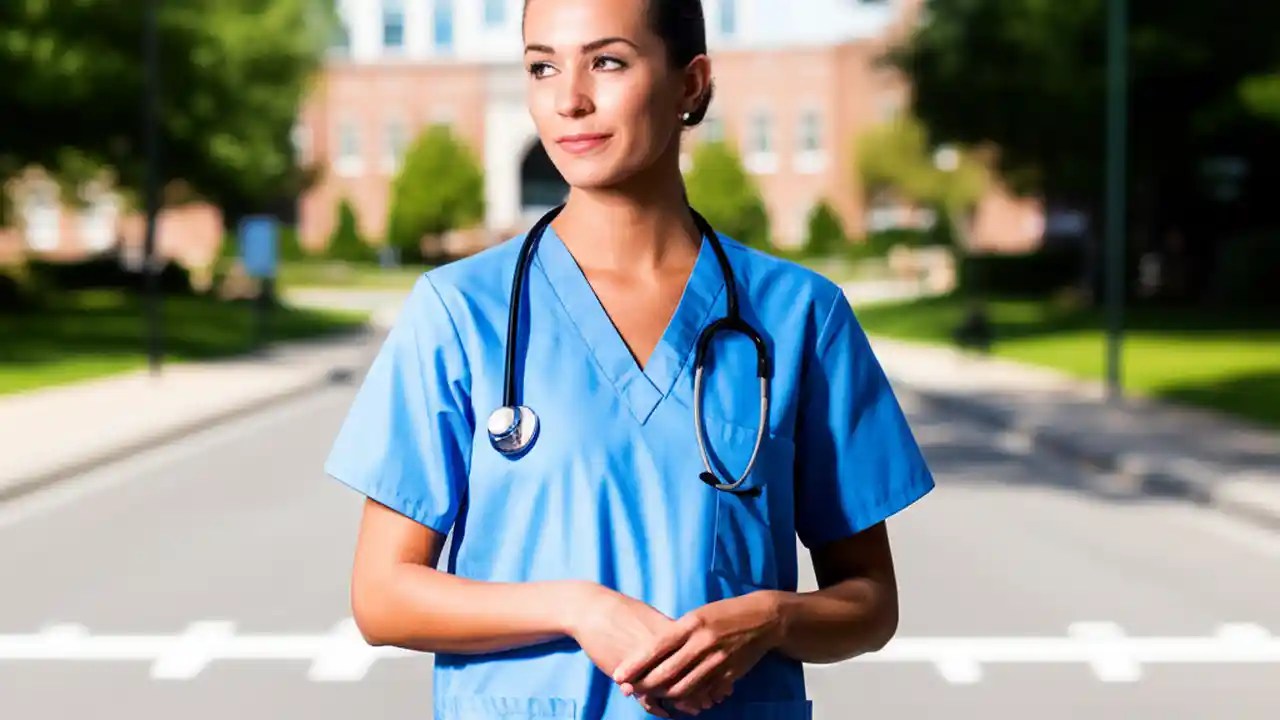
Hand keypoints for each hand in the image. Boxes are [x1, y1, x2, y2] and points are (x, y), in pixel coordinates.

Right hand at [565, 585, 732, 717]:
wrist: (593, 609)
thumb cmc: (623, 612)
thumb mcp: (653, 617)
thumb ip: (671, 630)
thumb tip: (687, 638)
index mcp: (675, 630)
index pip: (702, 657)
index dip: (713, 674)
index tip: (724, 686)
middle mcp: (667, 647)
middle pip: (693, 675)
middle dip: (703, 692)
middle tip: (710, 703)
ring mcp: (649, 662)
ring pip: (674, 688)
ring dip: (684, 702)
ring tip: (693, 710)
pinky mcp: (632, 672)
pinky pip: (649, 695)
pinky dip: (657, 705)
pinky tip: (665, 712)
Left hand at [612, 591, 785, 714]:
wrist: (762, 619)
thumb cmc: (724, 614)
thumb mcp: (697, 615)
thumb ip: (676, 633)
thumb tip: (650, 652)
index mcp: (691, 624)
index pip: (656, 648)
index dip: (635, 665)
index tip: (618, 676)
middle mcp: (702, 643)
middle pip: (666, 672)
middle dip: (644, 684)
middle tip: (629, 690)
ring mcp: (717, 661)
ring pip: (683, 687)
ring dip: (663, 695)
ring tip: (650, 695)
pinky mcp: (729, 674)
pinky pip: (704, 692)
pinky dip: (689, 699)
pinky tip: (678, 700)